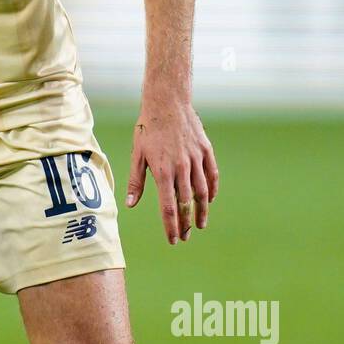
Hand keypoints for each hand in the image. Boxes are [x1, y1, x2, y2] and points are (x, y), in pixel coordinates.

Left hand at [125, 99, 218, 243]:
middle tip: (186, 237)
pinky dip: (212, 190)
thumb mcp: (137, 154)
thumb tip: (131, 204)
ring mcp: (196, 159)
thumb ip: (135, 181)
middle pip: (186, 203)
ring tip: (200, 224)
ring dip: (202, 211)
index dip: (171, 226)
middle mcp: (181, 167)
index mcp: (162, 170)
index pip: (168, 206)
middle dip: (186, 223)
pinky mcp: (206, 151)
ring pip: (202, 191)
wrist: (167, 102)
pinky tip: (209, 200)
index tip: (174, 240)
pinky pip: (212, 175)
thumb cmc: (148, 128)